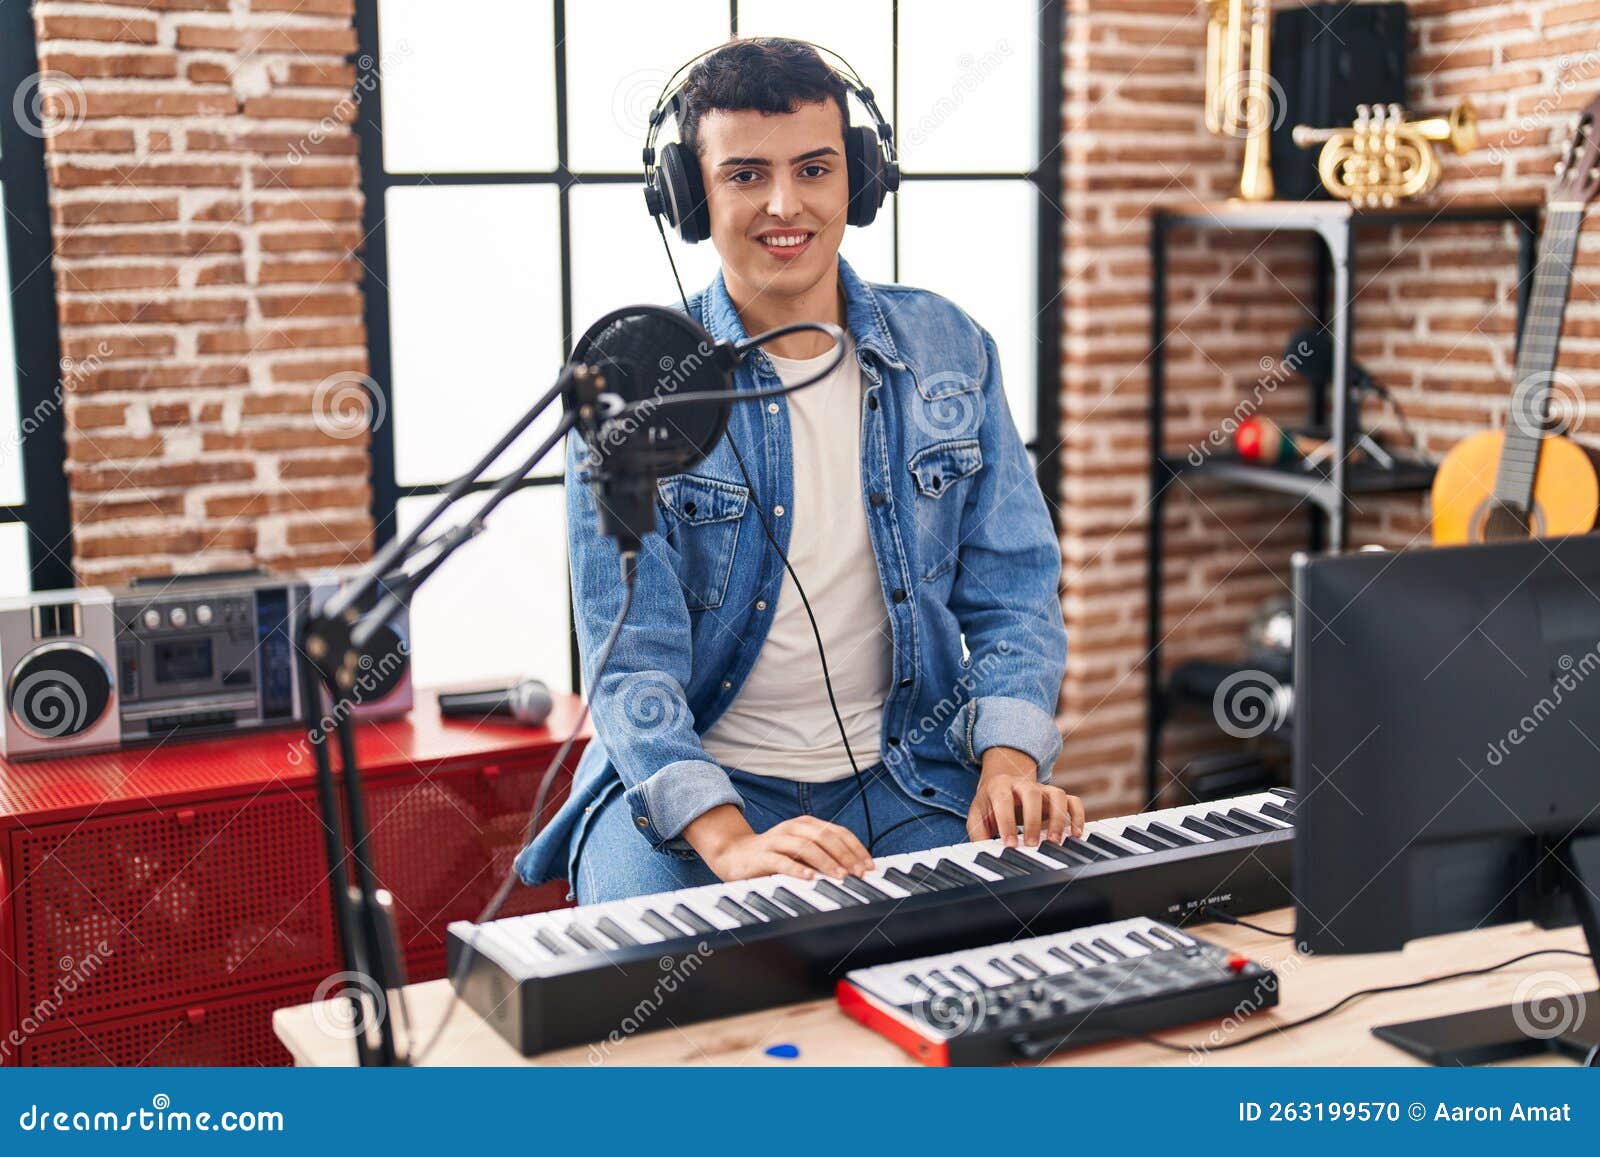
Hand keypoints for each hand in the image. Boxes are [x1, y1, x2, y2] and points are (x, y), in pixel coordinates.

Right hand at [686, 806, 873, 883]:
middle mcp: (793, 828)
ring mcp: (777, 840)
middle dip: (845, 855)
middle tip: (858, 874)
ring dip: (826, 862)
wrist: (735, 854)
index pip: (838, 832)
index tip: (869, 866)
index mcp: (807, 824)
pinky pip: (781, 860)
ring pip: (806, 846)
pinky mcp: (762, 855)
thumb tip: (855, 870)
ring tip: (840, 876)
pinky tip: (809, 877)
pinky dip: (797, 869)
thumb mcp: (802, 851)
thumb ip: (824, 855)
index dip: (856, 848)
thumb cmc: (774, 855)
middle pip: (825, 837)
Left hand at [966, 746, 1085, 847]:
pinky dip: (1077, 816)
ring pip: (1057, 795)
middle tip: (1032, 845)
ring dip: (1058, 819)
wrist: (1002, 784)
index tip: (1011, 845)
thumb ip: (978, 833)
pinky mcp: (1056, 796)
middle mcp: (1023, 784)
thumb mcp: (977, 815)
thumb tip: (983, 853)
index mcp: (1000, 786)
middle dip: (1033, 821)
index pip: (1003, 800)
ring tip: (1055, 842)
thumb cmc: (990, 804)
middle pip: (1032, 794)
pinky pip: (1072, 801)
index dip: (1007, 822)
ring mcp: (1042, 789)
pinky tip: (1076, 834)